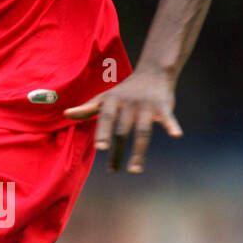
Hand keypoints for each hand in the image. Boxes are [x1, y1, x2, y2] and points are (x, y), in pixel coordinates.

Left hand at [64, 66, 181, 172]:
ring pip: (143, 132)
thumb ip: (87, 109)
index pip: (107, 118)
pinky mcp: (164, 107)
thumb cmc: (125, 90)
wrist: (153, 72)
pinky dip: (172, 126)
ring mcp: (147, 105)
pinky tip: (176, 135)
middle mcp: (129, 103)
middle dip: (117, 151)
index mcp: (113, 100)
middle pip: (123, 131)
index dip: (104, 132)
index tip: (101, 148)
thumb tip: (66, 114)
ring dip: (139, 152)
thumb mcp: (105, 97)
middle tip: (113, 170)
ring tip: (134, 171)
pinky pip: (168, 118)